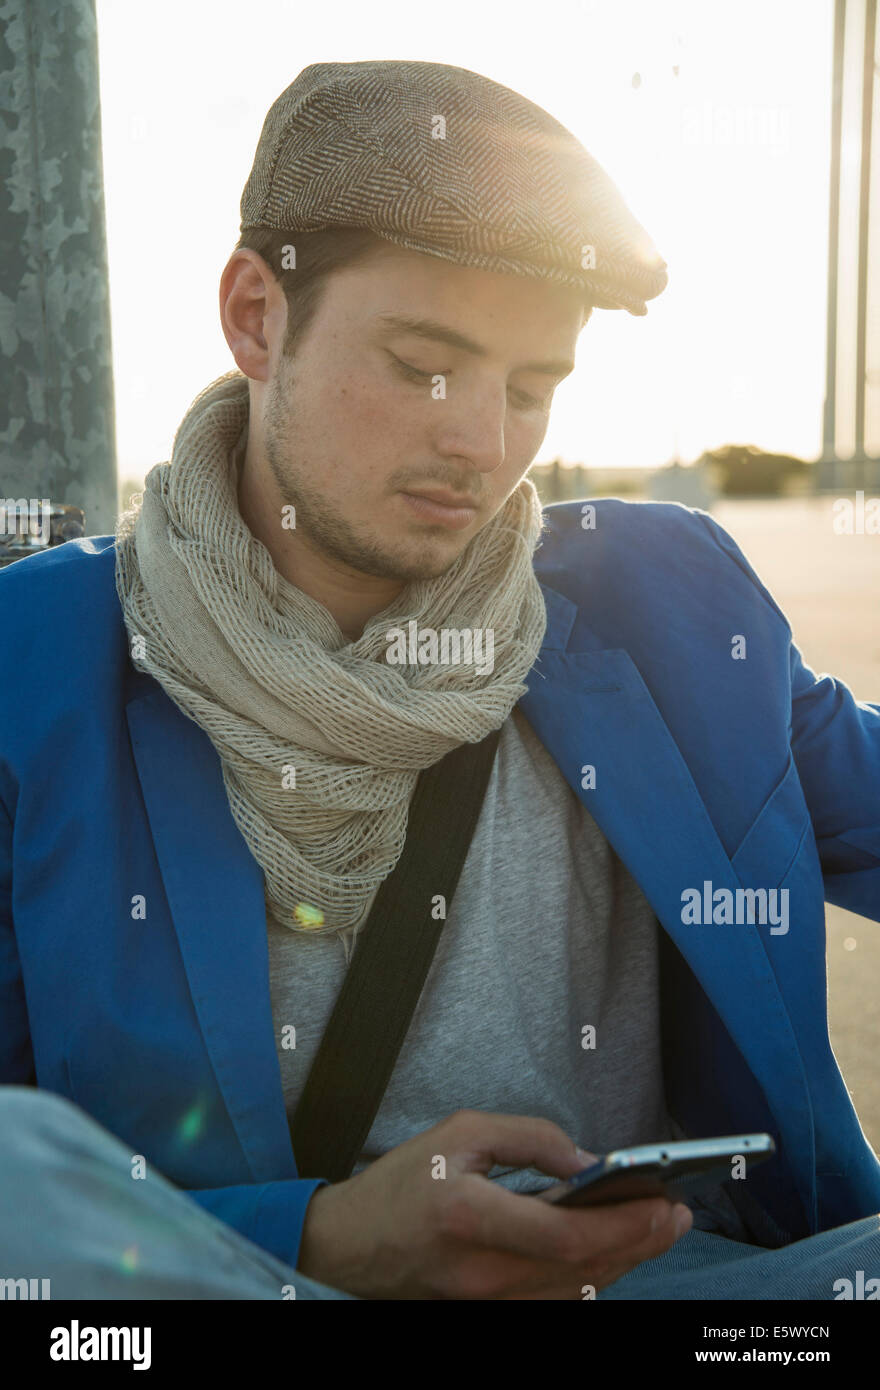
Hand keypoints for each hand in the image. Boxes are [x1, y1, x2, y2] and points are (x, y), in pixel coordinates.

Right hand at [296, 1109, 691, 1298]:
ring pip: (576, 1291)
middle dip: (640, 1242)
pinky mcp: (489, 1314)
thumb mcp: (459, 1131)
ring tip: (658, 1230)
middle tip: (678, 1214)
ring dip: (624, 1262)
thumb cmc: (401, 1183)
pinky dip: (592, 1278)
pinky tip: (614, 1254)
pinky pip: (555, 1301)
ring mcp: (487, 1303)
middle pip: (583, 1269)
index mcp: (471, 1216)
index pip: (567, 1234)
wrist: (348, 1245)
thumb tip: (586, 1160)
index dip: (624, 1223)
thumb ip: (527, 1138)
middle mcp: (483, 1272)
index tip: (663, 1199)